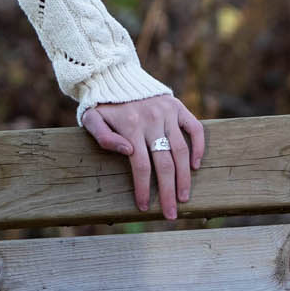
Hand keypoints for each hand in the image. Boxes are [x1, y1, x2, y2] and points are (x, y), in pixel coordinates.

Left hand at [80, 95, 204, 221]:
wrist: (113, 76)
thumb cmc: (101, 105)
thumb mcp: (91, 119)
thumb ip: (103, 137)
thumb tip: (128, 151)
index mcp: (130, 126)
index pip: (141, 165)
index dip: (144, 188)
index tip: (144, 207)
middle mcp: (152, 119)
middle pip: (164, 163)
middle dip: (167, 192)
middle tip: (170, 214)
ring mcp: (167, 112)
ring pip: (181, 150)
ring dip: (185, 177)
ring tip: (183, 197)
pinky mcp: (177, 106)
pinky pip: (194, 128)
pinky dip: (198, 146)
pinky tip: (195, 166)